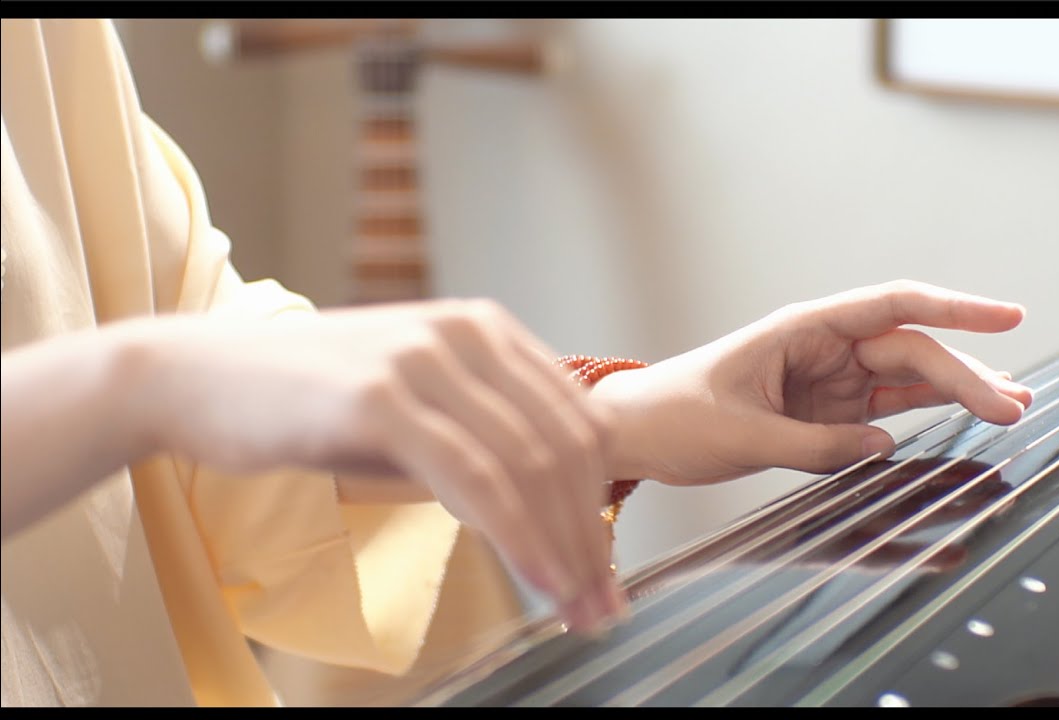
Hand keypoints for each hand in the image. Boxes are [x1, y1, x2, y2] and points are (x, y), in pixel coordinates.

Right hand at [125, 299, 624, 632]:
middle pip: (564, 447)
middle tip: (602, 603)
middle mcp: (466, 333)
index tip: (607, 566)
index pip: (576, 420)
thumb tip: (548, 503)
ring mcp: (425, 359)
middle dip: (592, 536)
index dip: (603, 500)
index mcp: (485, 329)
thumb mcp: (413, 407)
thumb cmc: (307, 402)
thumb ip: (478, 435)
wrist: (199, 379)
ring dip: (564, 547)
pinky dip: (517, 535)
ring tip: (576, 607)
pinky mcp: (384, 397)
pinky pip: (476, 478)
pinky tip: (536, 578)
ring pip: (529, 466)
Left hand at [591, 280, 1033, 484]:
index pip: (893, 306)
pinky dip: (926, 414)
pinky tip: (965, 420)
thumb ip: (814, 444)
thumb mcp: (742, 434)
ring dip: (958, 392)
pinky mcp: (826, 412)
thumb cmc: (676, 416)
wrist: (638, 434)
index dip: (955, 309)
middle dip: (966, 374)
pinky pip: (886, 407)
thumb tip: (880, 445)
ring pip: (908, 378)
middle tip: (1015, 407)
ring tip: (1011, 410)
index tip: (1008, 316)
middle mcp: (824, 347)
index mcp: (803, 329)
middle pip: (911, 350)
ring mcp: (829, 380)